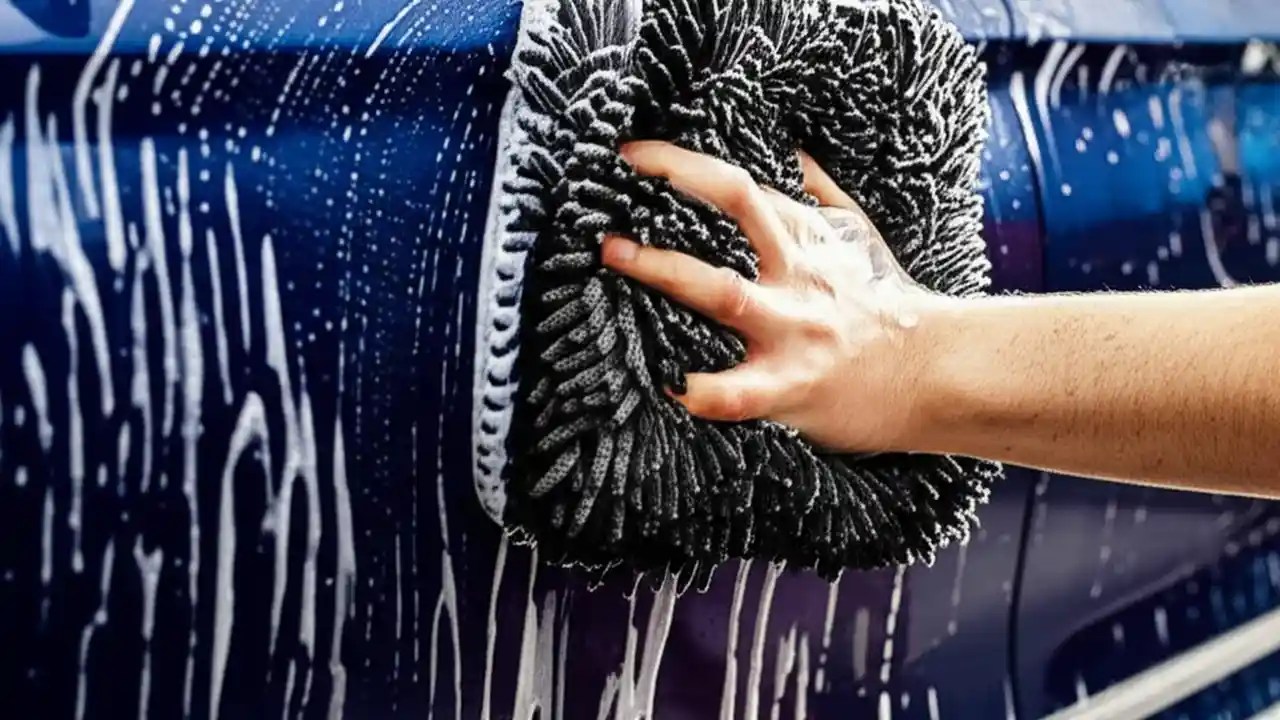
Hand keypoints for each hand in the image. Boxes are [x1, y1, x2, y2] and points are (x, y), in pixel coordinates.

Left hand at [602, 141, 947, 452]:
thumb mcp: (862, 238)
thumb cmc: (891, 304)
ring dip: (668, 273)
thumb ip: (821, 196)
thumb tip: (792, 152)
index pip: (741, 187)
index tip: (631, 155)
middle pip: (736, 216)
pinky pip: (741, 390)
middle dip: (673, 199)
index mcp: (807, 241)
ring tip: (619, 260)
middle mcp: (797, 275)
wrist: (938, 372)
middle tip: (611, 196)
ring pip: (726, 293)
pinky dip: (705, 391)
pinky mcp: (794, 386)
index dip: (683, 165)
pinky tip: (669, 389)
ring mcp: (794, 329)